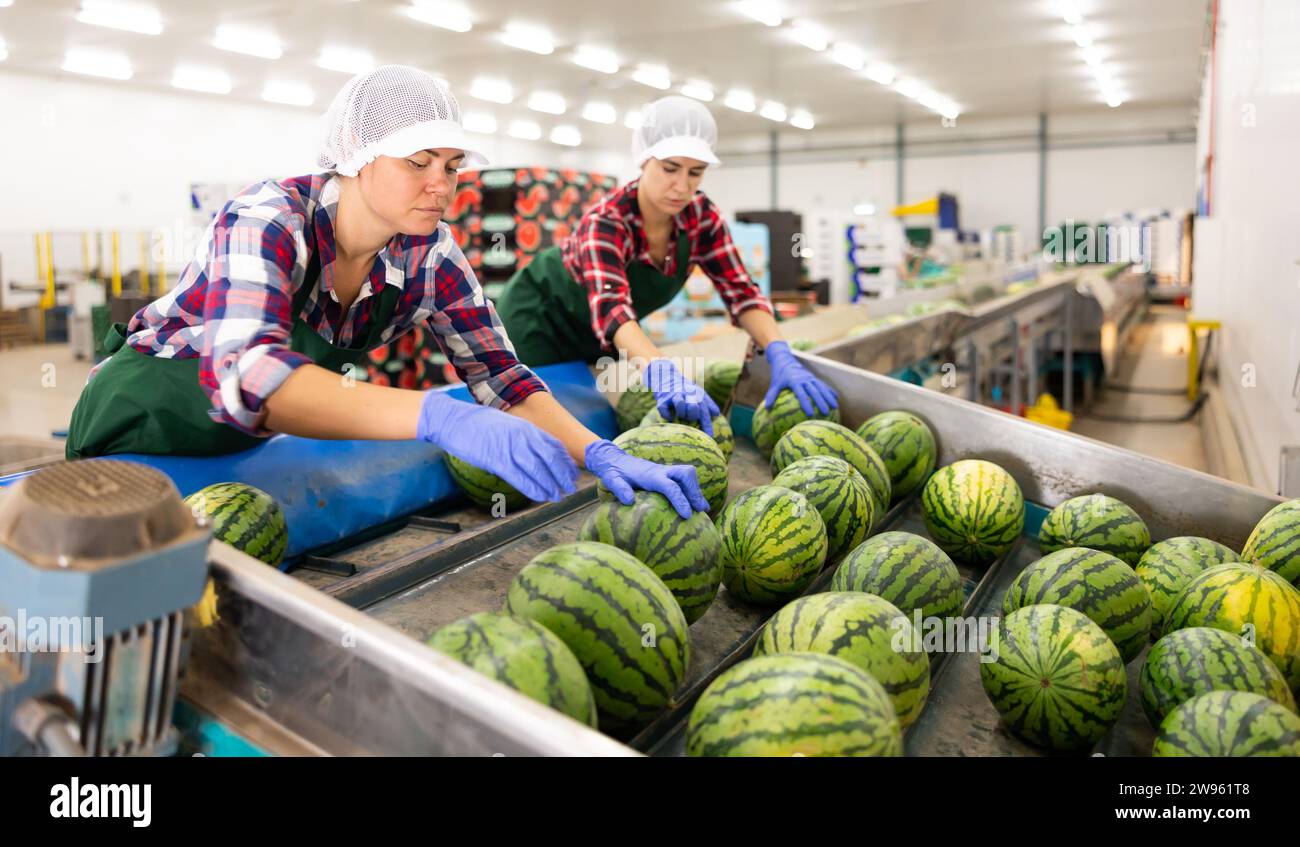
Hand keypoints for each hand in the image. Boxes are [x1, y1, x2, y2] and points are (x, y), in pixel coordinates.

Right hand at [418, 392, 577, 502]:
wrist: (454, 420)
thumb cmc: (479, 424)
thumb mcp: (508, 424)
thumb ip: (523, 437)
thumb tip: (535, 452)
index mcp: (526, 427)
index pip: (554, 445)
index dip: (565, 462)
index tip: (572, 473)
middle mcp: (522, 436)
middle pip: (550, 459)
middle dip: (562, 476)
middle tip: (569, 488)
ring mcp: (510, 448)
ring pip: (538, 470)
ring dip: (550, 485)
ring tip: (557, 496)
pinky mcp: (496, 460)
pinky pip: (520, 478)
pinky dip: (533, 488)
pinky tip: (540, 496)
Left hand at [584, 440, 709, 518]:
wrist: (615, 460)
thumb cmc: (614, 473)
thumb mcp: (612, 480)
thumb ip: (620, 489)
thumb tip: (629, 501)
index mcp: (650, 475)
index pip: (670, 486)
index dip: (680, 500)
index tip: (687, 515)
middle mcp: (662, 471)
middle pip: (686, 475)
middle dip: (695, 491)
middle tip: (700, 510)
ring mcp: (666, 471)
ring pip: (688, 475)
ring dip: (696, 491)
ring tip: (703, 509)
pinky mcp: (667, 474)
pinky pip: (685, 480)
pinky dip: (692, 491)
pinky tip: (697, 505)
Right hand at [642, 359, 720, 435]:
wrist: (667, 376)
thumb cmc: (685, 390)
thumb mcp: (698, 393)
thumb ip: (708, 404)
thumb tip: (716, 414)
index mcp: (697, 395)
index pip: (704, 411)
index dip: (707, 424)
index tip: (709, 436)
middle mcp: (686, 394)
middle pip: (694, 407)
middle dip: (693, 416)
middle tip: (690, 418)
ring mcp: (674, 395)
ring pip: (679, 404)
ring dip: (681, 413)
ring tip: (681, 415)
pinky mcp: (662, 398)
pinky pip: (664, 409)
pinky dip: (667, 415)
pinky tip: (670, 417)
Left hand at [763, 340, 838, 415]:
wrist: (786, 360)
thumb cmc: (779, 375)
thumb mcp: (774, 384)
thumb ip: (771, 395)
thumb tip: (766, 408)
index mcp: (794, 381)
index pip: (801, 393)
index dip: (805, 403)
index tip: (810, 413)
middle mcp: (804, 379)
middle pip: (814, 391)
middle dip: (820, 402)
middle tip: (825, 412)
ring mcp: (810, 377)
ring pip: (821, 387)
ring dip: (828, 397)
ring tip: (835, 407)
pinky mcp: (814, 377)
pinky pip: (823, 384)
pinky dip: (830, 390)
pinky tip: (836, 398)